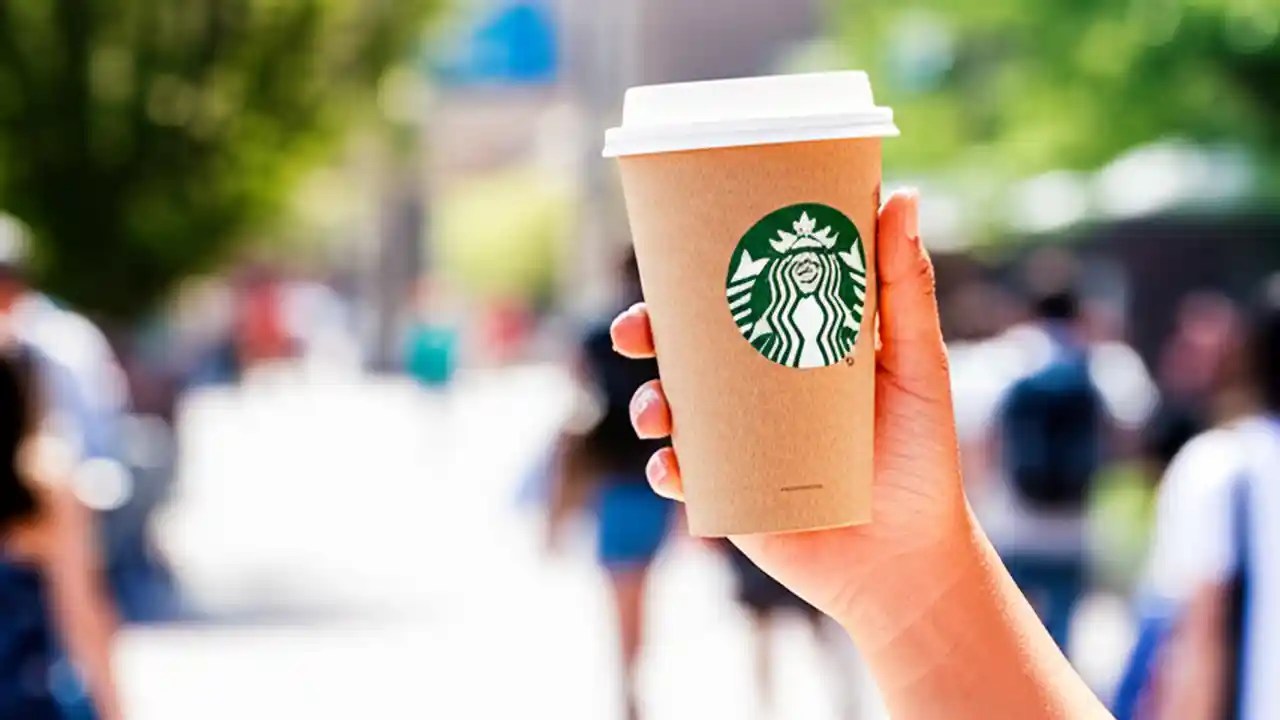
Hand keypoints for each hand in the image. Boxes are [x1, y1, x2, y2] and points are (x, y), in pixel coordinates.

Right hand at [611, 190, 967, 629]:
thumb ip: (905, 287)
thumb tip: (901, 196)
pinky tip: (673, 467)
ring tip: (657, 411)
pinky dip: (666, 468)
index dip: (695, 277)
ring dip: (647, 402)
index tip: (672, 253)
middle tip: (636, 331)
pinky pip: (679, 476)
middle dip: (648, 335)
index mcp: (792, 350)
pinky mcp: (727, 495)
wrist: (909, 563)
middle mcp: (757, 394)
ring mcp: (737, 444)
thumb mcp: (918, 365)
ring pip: (669, 409)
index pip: (734, 301)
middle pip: (685, 351)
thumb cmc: (924, 458)